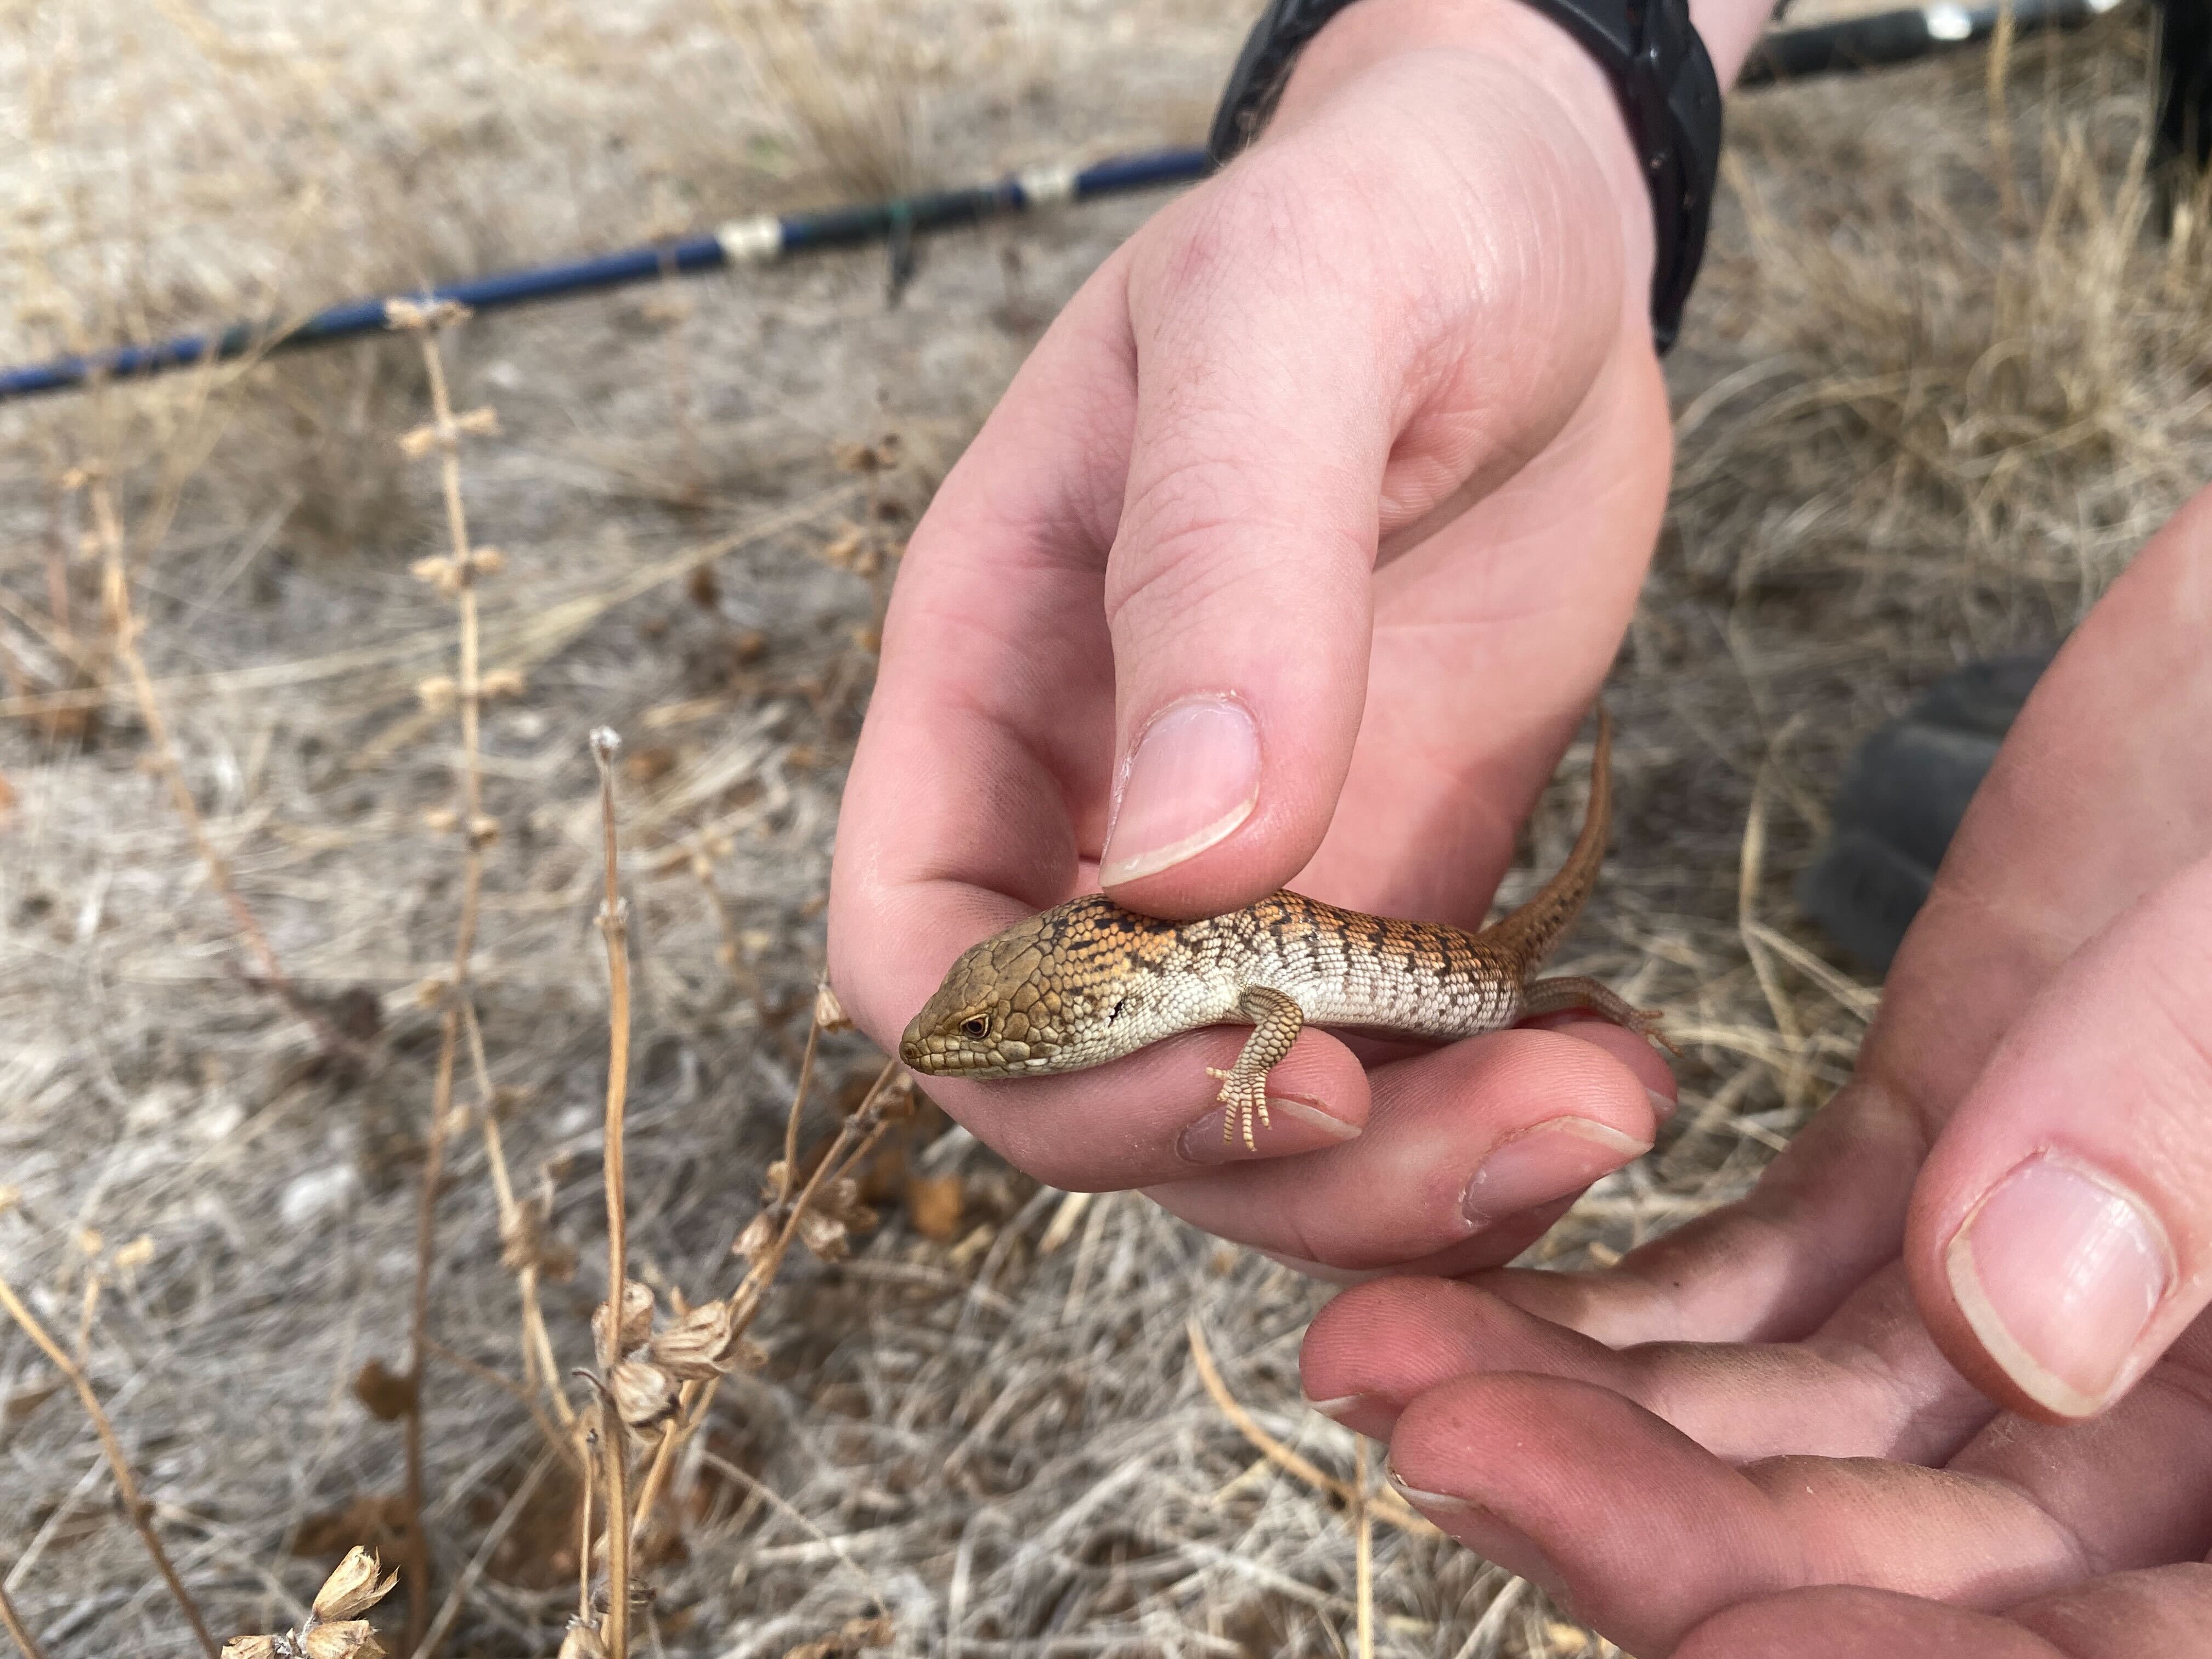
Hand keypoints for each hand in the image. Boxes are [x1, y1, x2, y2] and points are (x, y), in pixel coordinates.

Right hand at [830, 0, 1687, 1272]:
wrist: (1534, 240)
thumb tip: (1180, 849)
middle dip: (1263, 1155)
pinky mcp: (1388, 882)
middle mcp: (1093, 806)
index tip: (1235, 1051)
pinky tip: (1610, 1064)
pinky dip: (1490, 1123)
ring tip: (1597, 1104)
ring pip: (1253, 1120)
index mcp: (994, 680)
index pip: (919, 950)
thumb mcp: (1288, 322)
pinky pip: (1396, 1076)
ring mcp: (1246, 864)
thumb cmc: (1382, 226)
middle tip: (1480, 1128)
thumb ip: (1221, 560)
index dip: (1033, 1061)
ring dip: (1405, 1175)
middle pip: (1094, 1091)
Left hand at [1300, 485, 2211, 1651]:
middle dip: (1669, 1525)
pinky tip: (1451, 1288)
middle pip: (1916, 1553)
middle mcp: (2175, 1404)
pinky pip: (1757, 1280)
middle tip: (1444, 1437)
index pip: (2123, 1649)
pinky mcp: (1924, 1152)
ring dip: (1585, 1406)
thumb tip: (2019, 1325)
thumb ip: (2180, 1107)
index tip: (1717, 1636)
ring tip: (1376, 1347)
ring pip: (1800, 1421)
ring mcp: (2037, 1276)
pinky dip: (1612, 1298)